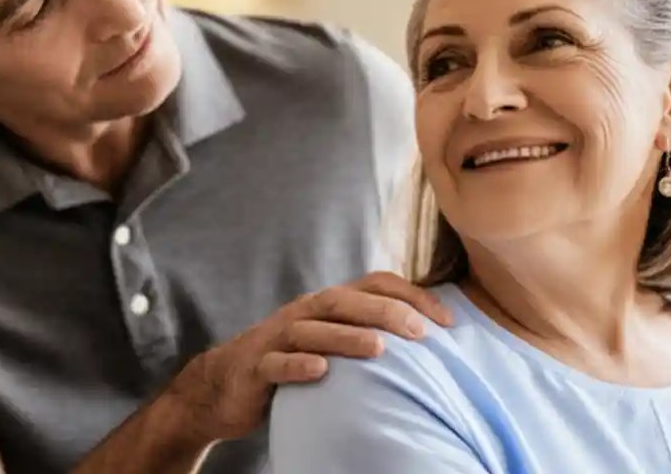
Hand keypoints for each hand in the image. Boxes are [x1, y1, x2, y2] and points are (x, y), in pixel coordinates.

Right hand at [165, 271, 454, 443]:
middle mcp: (304, 312)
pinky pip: (276, 363)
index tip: (447, 320)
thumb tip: (427, 336)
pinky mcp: (255, 367)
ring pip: (312, 328)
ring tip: (380, 348)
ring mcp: (277, 338)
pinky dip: (297, 364)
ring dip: (347, 336)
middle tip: (421, 331)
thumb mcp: (329, 342)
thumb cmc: (288, 362)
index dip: (411, 295)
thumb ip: (366, 332)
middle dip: (385, 311)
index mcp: (327, 304)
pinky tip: (320, 370)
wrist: (223, 386)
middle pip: (345, 300)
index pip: (374, 285)